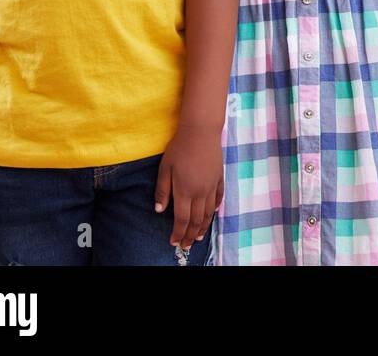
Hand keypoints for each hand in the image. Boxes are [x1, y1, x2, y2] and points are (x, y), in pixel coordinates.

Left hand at [155, 124, 224, 249]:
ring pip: (209, 212)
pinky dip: (215, 209)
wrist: (201, 131)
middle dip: (191, 235)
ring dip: (204, 227)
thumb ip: (162, 191)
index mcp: (185, 191)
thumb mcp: (165, 169)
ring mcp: (211, 185)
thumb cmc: (179, 148)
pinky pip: (218, 198)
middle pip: (196, 220)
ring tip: (199, 237)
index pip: (182, 219)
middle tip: (187, 245)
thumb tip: (159, 210)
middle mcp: (200, 192)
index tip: (174, 242)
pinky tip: (212, 214)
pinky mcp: (218, 178)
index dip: (178, 233)